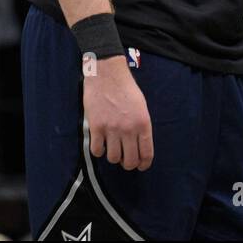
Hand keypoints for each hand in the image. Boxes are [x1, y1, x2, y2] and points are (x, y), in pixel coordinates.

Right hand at [83, 55, 153, 170]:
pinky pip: (97, 150)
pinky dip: (99, 151)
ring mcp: (112, 129)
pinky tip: (101, 144)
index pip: (146, 153)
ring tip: (113, 149)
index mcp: (143, 123)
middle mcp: (129, 129)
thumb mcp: (141, 107)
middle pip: (130, 160)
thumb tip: (139, 145)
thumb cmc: (126, 89)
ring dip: (114, 157)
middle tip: (125, 160)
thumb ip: (141, 126)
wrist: (107, 75)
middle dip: (129, 164)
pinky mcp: (96, 128)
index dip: (144, 164)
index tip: (141, 166)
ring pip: (113, 158)